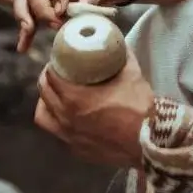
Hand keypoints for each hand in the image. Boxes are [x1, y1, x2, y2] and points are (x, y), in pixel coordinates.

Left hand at [33, 47, 153, 167]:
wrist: (149, 141)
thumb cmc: (138, 105)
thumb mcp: (131, 73)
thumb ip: (122, 54)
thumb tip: (115, 41)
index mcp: (74, 98)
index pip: (51, 76)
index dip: (52, 65)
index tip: (58, 59)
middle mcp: (65, 118)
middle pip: (44, 94)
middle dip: (47, 80)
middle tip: (57, 73)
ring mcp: (69, 137)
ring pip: (44, 117)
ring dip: (46, 103)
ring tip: (56, 96)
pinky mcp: (77, 151)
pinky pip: (59, 133)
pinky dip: (60, 122)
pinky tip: (71, 118)